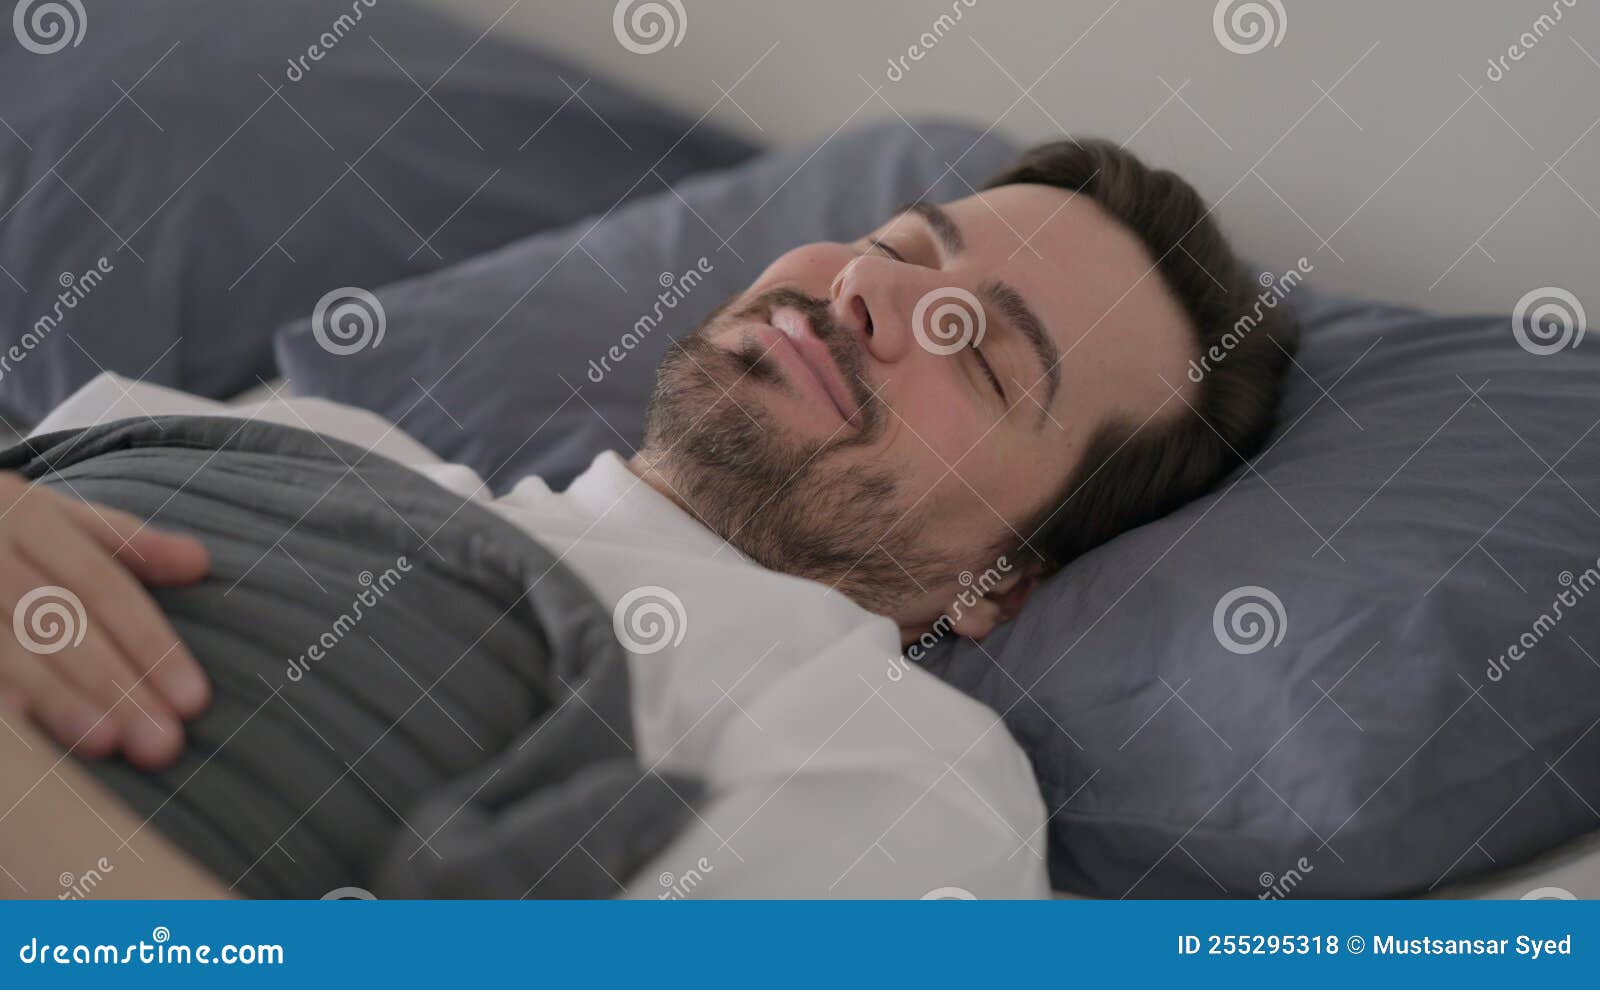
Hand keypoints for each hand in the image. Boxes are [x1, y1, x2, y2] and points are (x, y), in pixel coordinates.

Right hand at [0, 473, 209, 767]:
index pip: (101, 585)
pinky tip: (24, 743)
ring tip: (106, 745)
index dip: (150, 643)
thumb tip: (201, 562)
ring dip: (56, 701)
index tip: (194, 700)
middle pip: (57, 622)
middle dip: (114, 683)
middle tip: (161, 743)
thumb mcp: (48, 514)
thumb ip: (123, 540)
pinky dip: (0, 708)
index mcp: (23, 514)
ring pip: (7, 649)